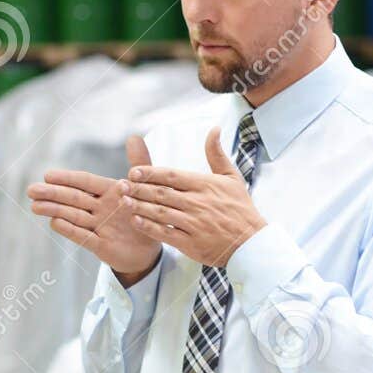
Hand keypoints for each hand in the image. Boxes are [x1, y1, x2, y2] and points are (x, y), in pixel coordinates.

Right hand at [27, 136, 161, 283]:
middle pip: (73, 199)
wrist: (152, 248)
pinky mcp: (100, 245)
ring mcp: (98, 227)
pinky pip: (83, 237)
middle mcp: (100, 208)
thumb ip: (140, 162)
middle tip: (31, 190)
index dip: (67, 179)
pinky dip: (70, 230)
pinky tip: (54, 222)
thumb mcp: (148, 186)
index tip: (48, 175)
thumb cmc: (148, 213)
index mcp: (109, 191)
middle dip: (52, 194)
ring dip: (54, 210)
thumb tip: (133, 136)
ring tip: (34, 206)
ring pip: (73, 216)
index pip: (85, 182)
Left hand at [119, 126, 265, 266]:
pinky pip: (165, 233)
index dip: (151, 173)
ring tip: (123, 201)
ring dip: (140, 206)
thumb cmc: (240, 209)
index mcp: (205, 185)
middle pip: (162, 193)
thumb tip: (214, 128)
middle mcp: (198, 203)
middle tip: (121, 185)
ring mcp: (193, 223)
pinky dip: (149, 227)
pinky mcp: (191, 243)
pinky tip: (136, 221)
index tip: (134, 171)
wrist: (252, 244)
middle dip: (139, 189)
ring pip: (160, 213)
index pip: (172, 176)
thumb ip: (217, 154)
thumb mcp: (232, 178)